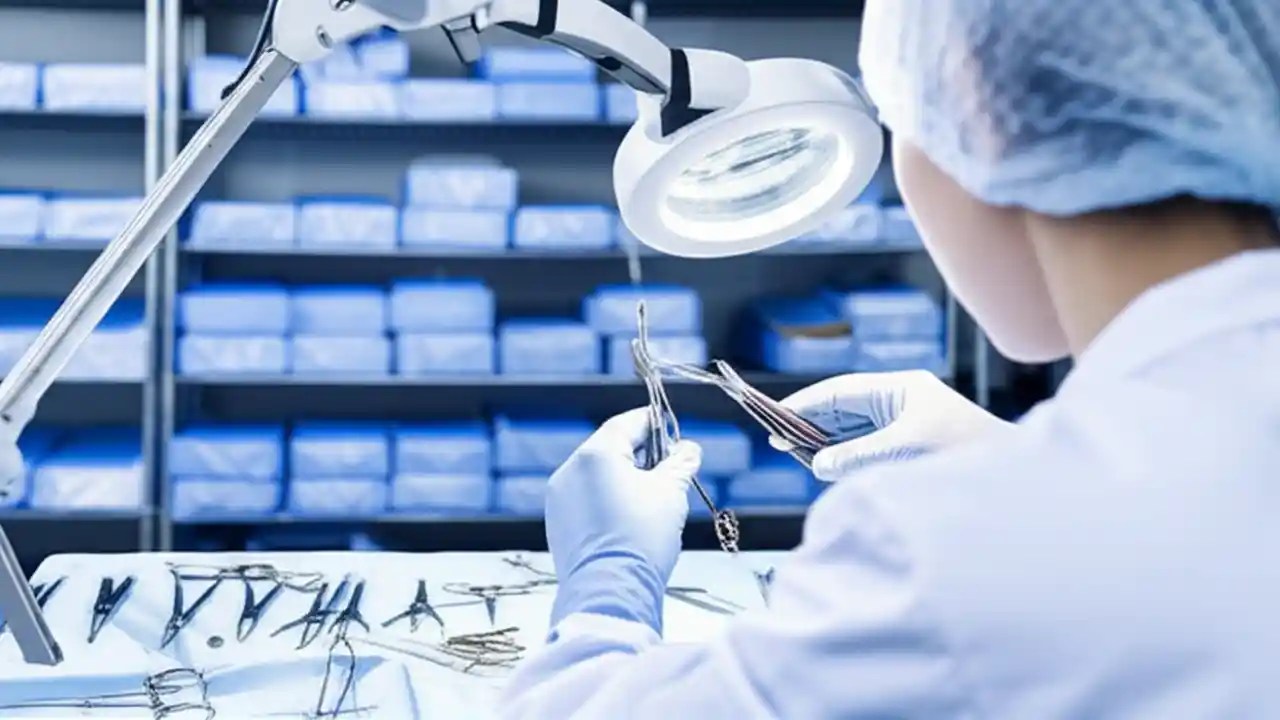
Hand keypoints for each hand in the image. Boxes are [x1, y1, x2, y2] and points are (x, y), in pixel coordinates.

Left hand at [545, 408, 701, 629]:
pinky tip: (629, 519)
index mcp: (595, 454)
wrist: (609, 592)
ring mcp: (559, 498)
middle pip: (610, 448)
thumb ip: (680, 463)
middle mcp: (570, 470)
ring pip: (597, 475)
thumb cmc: (641, 538)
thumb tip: (688, 449)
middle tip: (670, 467)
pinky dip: (607, 500)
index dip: (653, 422)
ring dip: (624, 478)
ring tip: (652, 498)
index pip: (627, 423)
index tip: (673, 430)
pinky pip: (586, 500)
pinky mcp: (558, 523)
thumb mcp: (671, 492)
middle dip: (641, 454)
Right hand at [778, 370, 1010, 481]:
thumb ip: (856, 456)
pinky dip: (847, 454)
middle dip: (811, 423)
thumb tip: (817, 464)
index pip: (839, 391)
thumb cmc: (964, 451)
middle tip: (776, 440)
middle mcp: (900, 400)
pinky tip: (829, 466)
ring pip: (854, 428)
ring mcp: (907, 422)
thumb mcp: (903, 450)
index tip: (775, 417)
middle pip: (843, 407)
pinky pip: (868, 445)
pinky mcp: (913, 445)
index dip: (804, 404)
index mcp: (899, 388)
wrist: (1013, 474)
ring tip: (796, 455)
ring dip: (827, 442)